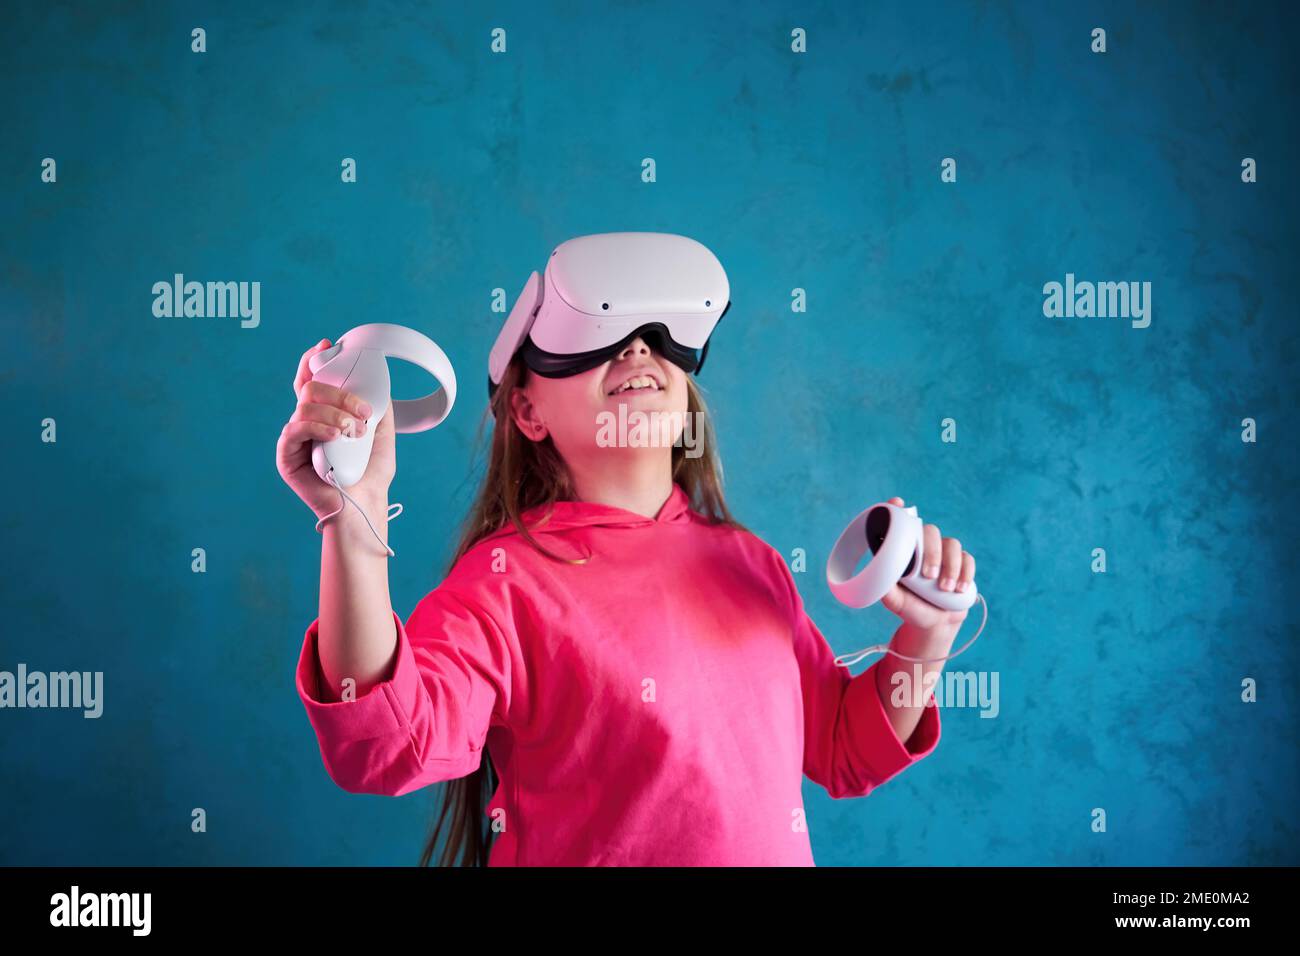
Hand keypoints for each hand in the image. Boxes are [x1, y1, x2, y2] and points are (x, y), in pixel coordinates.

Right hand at [276, 338, 396, 519]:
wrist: (365, 505)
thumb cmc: (371, 473)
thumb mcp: (381, 432)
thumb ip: (377, 405)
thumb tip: (379, 379)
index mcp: (324, 414)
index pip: (312, 380)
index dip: (315, 359)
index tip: (328, 345)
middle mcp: (306, 422)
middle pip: (310, 387)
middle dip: (340, 393)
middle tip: (364, 413)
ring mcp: (295, 438)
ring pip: (305, 405)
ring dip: (336, 413)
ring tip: (355, 431)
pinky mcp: (286, 456)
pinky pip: (295, 428)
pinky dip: (318, 426)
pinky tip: (336, 434)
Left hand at [878, 496, 975, 634]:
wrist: (936, 623)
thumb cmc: (912, 608)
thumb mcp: (897, 602)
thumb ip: (887, 591)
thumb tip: (880, 575)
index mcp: (904, 551)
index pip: (900, 524)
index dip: (897, 510)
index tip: (897, 503)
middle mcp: (923, 547)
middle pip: (930, 532)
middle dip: (932, 553)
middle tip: (929, 576)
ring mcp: (944, 552)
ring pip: (951, 543)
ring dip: (950, 565)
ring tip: (946, 588)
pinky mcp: (961, 562)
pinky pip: (967, 558)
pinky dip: (965, 572)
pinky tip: (960, 588)